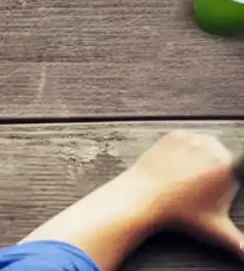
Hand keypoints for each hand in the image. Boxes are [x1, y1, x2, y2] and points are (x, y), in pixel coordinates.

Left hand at [120, 131, 243, 254]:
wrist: (144, 197)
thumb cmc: (180, 214)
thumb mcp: (216, 229)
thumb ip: (238, 244)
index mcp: (228, 166)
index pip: (238, 168)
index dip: (225, 182)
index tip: (210, 188)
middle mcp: (212, 147)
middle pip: (220, 158)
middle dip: (213, 172)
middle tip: (196, 188)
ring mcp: (192, 138)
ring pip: (205, 148)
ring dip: (200, 158)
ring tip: (186, 179)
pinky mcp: (174, 134)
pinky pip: (186, 141)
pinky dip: (183, 150)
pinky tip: (176, 166)